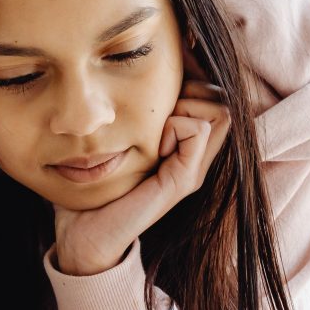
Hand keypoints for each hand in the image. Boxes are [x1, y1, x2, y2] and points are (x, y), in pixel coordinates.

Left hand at [51, 80, 230, 275]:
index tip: (162, 85)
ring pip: (219, 110)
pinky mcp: (184, 180)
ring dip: (184, 108)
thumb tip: (137, 75)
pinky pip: (198, 129)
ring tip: (156, 131)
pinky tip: (154, 148)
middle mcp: (196, 158)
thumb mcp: (119, 142)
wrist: (85, 234)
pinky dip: (174, 126)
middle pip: (224, 100)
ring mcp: (194, 170)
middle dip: (193, 89)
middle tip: (158, 112)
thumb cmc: (95, 187)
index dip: (196, 78)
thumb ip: (137, 119)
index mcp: (183, 148)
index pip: (215, 96)